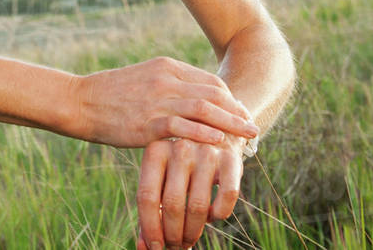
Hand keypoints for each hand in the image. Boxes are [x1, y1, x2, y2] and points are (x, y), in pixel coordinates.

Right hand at [71, 57, 258, 146]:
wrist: (81, 101)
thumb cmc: (112, 94)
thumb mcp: (145, 79)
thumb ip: (169, 86)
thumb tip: (193, 100)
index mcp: (167, 67)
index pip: (210, 81)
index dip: (230, 99)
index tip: (240, 113)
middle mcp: (166, 79)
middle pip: (214, 94)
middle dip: (237, 111)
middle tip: (252, 126)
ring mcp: (157, 100)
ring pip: (204, 109)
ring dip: (231, 123)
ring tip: (248, 135)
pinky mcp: (147, 122)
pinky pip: (182, 127)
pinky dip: (204, 134)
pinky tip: (218, 142)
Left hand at [135, 135, 244, 249]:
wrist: (217, 134)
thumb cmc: (181, 167)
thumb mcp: (161, 180)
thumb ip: (151, 211)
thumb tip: (142, 248)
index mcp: (155, 150)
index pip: (147, 196)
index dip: (150, 228)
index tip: (155, 248)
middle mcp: (180, 147)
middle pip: (172, 204)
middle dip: (173, 235)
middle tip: (176, 246)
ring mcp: (206, 151)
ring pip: (198, 206)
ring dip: (194, 231)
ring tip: (190, 237)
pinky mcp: (231, 159)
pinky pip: (226, 198)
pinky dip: (219, 215)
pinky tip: (212, 216)